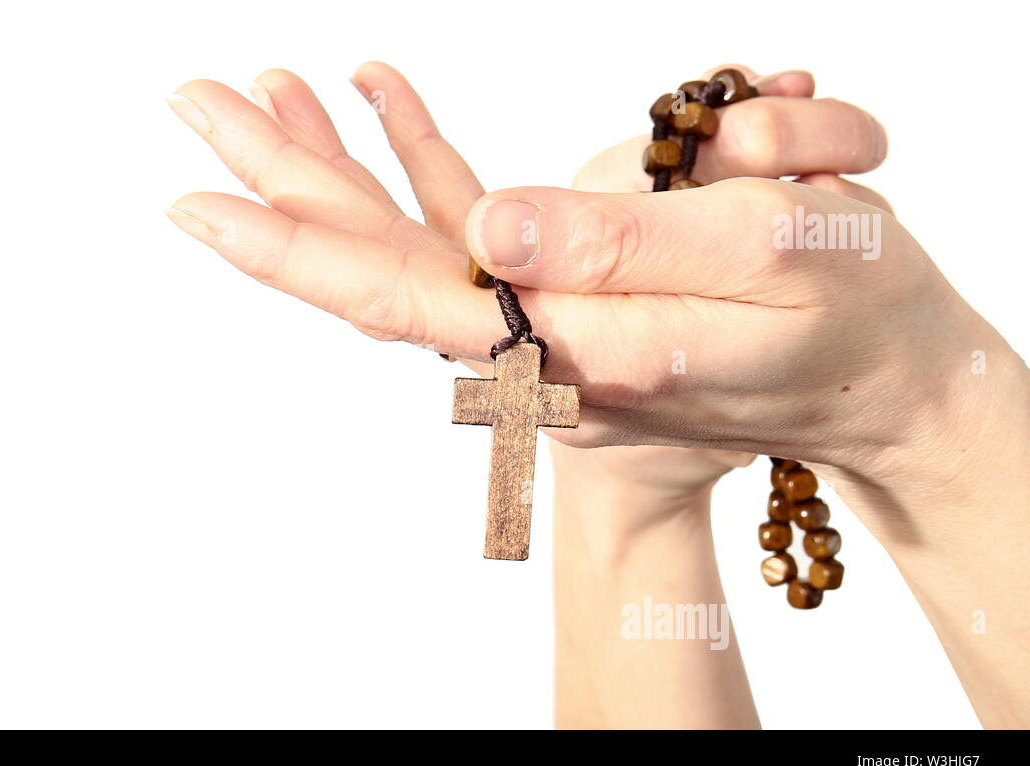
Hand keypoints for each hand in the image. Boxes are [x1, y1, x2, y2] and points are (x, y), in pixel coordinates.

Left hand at [170, 66, 995, 489]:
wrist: (872, 379)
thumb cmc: (843, 324)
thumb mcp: (763, 269)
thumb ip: (621, 252)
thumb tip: (492, 226)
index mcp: (565, 344)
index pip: (396, 295)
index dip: (292, 248)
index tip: (194, 202)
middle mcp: (528, 335)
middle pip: (374, 257)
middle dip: (278, 179)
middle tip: (193, 100)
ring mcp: (537, 307)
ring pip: (405, 232)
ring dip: (329, 160)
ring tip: (267, 85)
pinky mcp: (561, 276)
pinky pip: (466, 209)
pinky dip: (416, 152)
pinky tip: (378, 92)